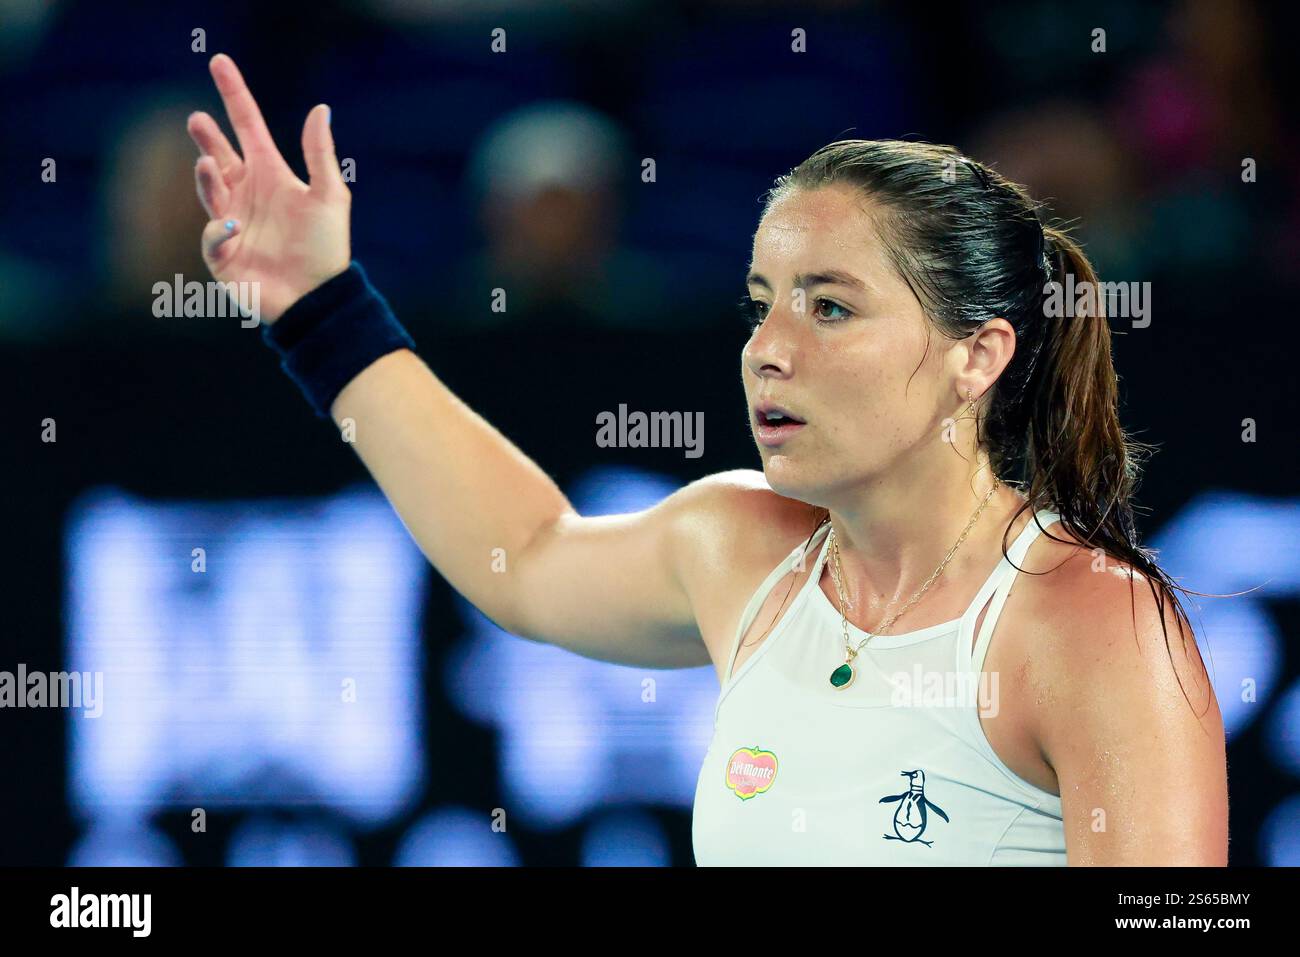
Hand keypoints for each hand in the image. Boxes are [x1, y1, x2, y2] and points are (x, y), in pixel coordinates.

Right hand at [186, 53, 350, 323]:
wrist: (319, 298)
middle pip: (219, 155)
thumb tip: (320, 109)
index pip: (247, 126)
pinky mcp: (223, 254)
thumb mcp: (329, 196)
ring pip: (209, 191)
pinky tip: (233, 225)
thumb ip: (320, 154)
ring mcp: (231, 223)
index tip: (219, 61)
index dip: (234, 95)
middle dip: (207, 139)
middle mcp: (247, 194)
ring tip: (207, 162)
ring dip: (207, 177)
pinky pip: (214, 236)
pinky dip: (220, 229)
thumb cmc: (327, 248)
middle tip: (198, 121)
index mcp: (270, 175)